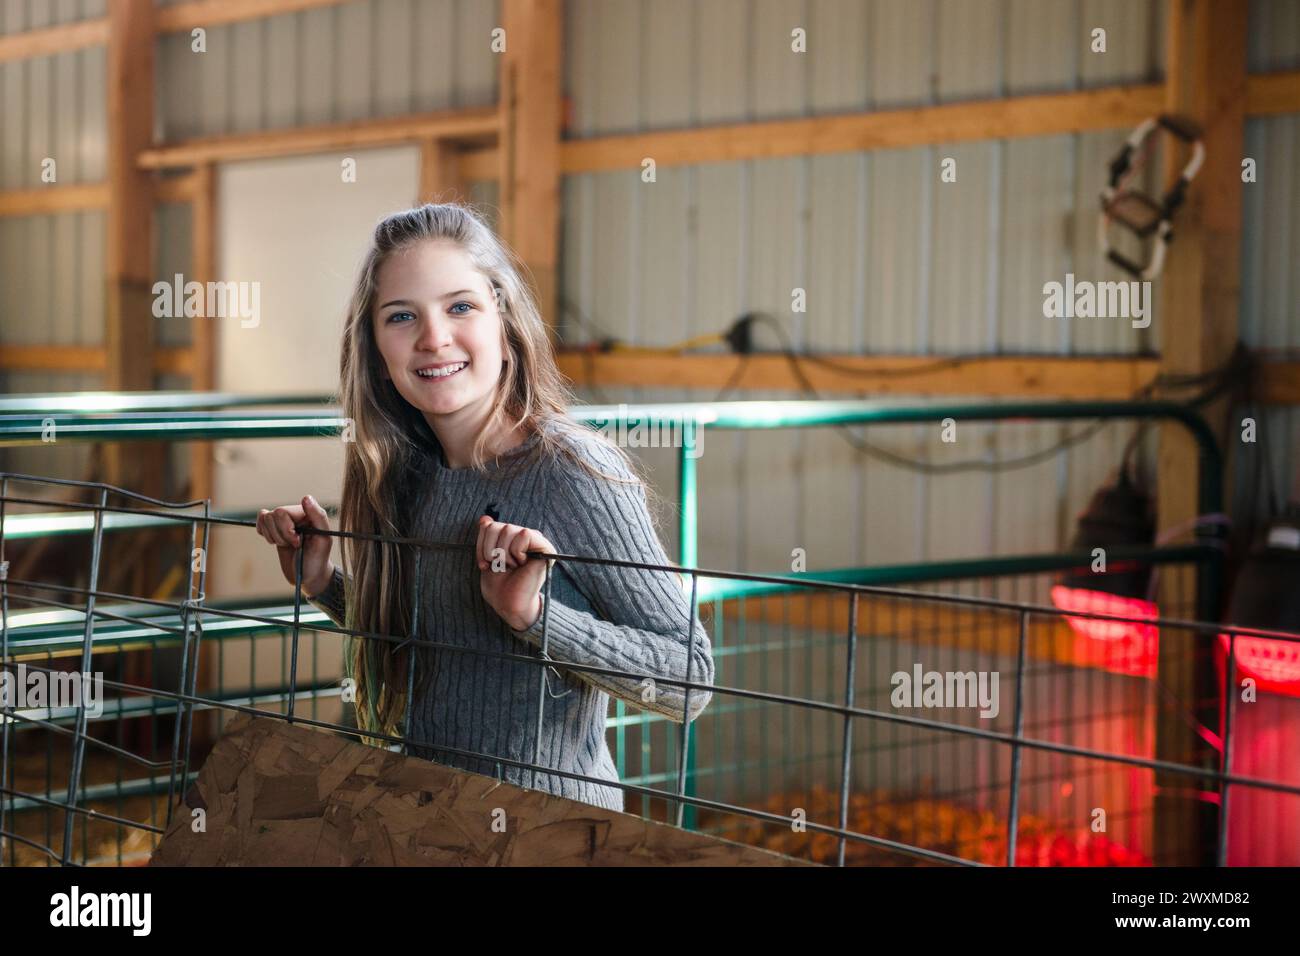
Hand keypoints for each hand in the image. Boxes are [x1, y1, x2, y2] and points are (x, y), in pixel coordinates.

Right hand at [255, 495, 334, 595]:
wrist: (309, 575)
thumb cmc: (318, 558)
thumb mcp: (323, 540)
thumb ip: (318, 517)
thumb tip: (306, 497)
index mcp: (308, 512)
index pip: (283, 512)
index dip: (286, 530)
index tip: (297, 542)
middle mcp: (296, 513)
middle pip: (273, 515)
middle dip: (281, 535)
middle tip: (294, 545)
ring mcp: (285, 520)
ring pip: (265, 518)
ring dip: (275, 537)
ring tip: (289, 545)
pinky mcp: (274, 527)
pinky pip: (261, 520)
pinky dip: (265, 533)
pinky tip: (277, 541)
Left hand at [475, 515, 555, 630]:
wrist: (510, 604)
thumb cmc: (500, 585)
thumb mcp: (486, 558)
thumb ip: (486, 538)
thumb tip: (485, 518)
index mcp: (509, 539)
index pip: (488, 525)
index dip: (481, 545)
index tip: (485, 564)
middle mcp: (523, 536)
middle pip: (496, 526)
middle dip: (490, 551)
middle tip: (499, 567)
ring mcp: (534, 540)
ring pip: (508, 530)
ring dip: (503, 554)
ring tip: (510, 567)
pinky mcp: (544, 546)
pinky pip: (523, 535)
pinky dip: (516, 552)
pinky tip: (521, 564)